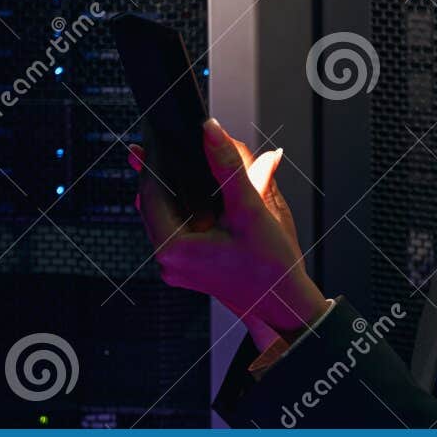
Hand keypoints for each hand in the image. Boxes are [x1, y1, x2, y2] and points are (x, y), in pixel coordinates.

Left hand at [129, 120, 326, 336]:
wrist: (285, 305)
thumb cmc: (270, 268)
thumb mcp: (249, 209)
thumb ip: (227, 166)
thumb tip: (211, 131)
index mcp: (173, 249)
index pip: (151, 193)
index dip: (155, 162)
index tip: (159, 138)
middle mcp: (168, 261)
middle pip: (155, 204)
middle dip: (163, 174)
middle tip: (166, 144)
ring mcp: (178, 267)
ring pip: (166, 217)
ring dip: (175, 191)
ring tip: (183, 163)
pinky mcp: (190, 267)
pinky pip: (179, 229)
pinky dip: (186, 208)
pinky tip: (199, 193)